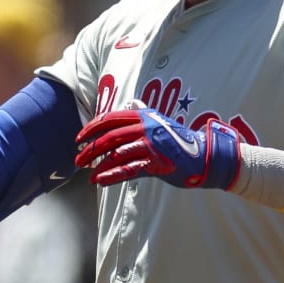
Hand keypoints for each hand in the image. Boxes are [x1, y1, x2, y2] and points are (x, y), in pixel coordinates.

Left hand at [75, 107, 240, 189]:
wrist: (206, 156)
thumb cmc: (179, 141)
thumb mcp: (160, 122)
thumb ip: (144, 114)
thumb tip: (131, 102)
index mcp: (144, 115)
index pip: (110, 118)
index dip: (91, 128)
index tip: (78, 138)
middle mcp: (146, 126)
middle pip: (109, 136)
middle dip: (90, 148)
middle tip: (78, 159)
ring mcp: (152, 144)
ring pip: (117, 153)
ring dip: (99, 165)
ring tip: (88, 174)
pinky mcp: (158, 162)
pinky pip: (129, 169)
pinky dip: (112, 175)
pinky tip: (101, 180)